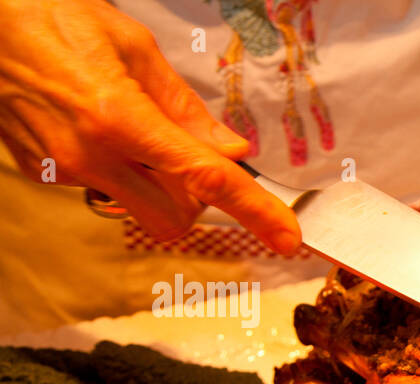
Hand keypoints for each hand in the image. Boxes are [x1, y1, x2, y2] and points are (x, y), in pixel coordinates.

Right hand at [0, 0, 299, 252]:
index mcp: (119, 117)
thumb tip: (230, 150)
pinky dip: (115, 168)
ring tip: (128, 126)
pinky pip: (101, 187)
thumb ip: (185, 107)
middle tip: (185, 152)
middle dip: (195, 198)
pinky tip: (90, 123)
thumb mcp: (132, 46)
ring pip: (140, 209)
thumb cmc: (51, 16)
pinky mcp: (42, 173)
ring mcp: (61, 169)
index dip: (254, 211)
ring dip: (155, 185)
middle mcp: (90, 154)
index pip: (205, 178)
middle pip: (177, 217)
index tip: (286, 236)